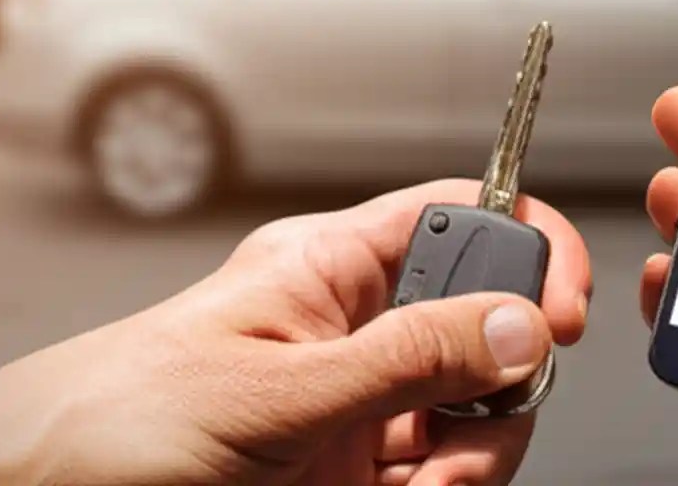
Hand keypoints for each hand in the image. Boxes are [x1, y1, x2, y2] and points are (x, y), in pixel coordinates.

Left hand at [0, 180, 591, 485]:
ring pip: (482, 407)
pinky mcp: (366, 470)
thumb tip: (515, 324)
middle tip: (490, 410)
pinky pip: (450, 469)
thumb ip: (404, 356)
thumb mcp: (272, 388)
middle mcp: (359, 331)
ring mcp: (367, 404)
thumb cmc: (115, 426)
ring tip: (432, 481)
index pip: (458, 218)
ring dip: (480, 450)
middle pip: (490, 326)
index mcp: (330, 269)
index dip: (524, 244)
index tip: (561, 304)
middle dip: (507, 375)